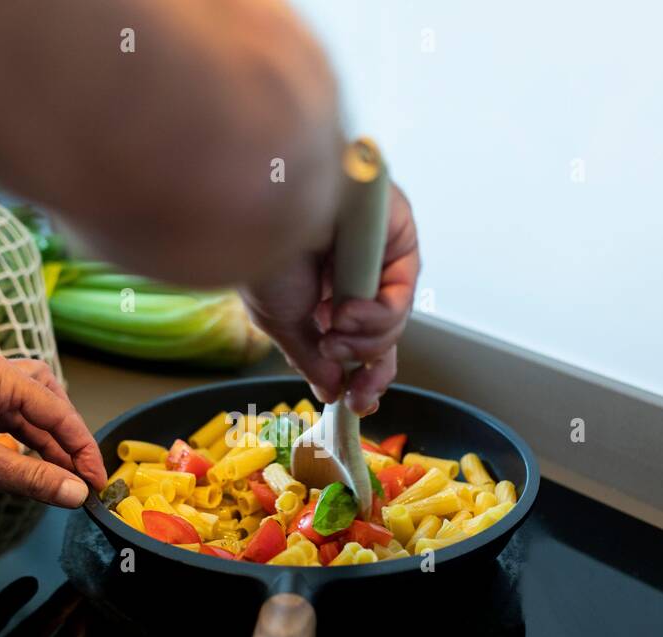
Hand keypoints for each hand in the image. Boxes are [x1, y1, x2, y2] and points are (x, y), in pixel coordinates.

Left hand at [0, 355, 106, 507]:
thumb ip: (33, 479)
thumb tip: (74, 493)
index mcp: (0, 377)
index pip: (60, 412)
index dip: (83, 450)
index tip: (97, 480)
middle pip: (48, 405)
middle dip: (67, 441)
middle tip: (81, 475)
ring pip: (25, 418)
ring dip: (44, 446)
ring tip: (58, 478)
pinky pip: (2, 428)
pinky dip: (19, 449)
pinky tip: (24, 471)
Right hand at [242, 182, 419, 414]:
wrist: (264, 207)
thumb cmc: (261, 252)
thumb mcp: (281, 322)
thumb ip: (311, 358)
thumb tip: (332, 390)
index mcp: (325, 290)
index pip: (357, 340)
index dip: (361, 376)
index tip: (356, 404)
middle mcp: (355, 272)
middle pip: (384, 336)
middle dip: (370, 370)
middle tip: (357, 394)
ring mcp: (379, 255)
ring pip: (392, 323)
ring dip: (363, 342)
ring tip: (332, 334)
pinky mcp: (398, 237)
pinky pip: (400, 296)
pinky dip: (376, 316)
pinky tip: (346, 310)